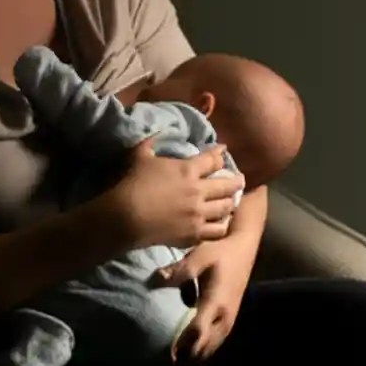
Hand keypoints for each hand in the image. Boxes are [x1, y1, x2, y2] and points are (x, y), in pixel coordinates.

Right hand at [104, 140, 244, 248]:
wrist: (125, 218)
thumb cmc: (131, 183)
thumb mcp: (139, 155)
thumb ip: (151, 142)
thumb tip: (158, 132)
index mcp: (188, 170)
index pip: (212, 159)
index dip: (220, 153)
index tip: (224, 151)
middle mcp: (199, 191)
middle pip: (228, 185)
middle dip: (236, 180)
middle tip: (240, 180)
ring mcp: (199, 214)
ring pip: (226, 208)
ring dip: (230, 203)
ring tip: (232, 202)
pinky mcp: (195, 234)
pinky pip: (217, 230)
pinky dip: (222, 225)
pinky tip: (221, 223)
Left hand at [157, 234, 252, 361]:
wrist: (243, 249)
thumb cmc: (220, 251)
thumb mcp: (200, 255)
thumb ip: (180, 270)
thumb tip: (156, 279)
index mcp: (215, 301)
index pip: (198, 331)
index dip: (182, 344)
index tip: (166, 353)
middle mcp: (224, 315)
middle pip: (205, 347)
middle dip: (186, 356)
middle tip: (165, 360)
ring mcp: (229, 319)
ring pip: (211, 348)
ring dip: (194, 355)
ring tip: (174, 359)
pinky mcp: (230, 319)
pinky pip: (216, 343)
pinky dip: (203, 349)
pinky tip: (189, 349)